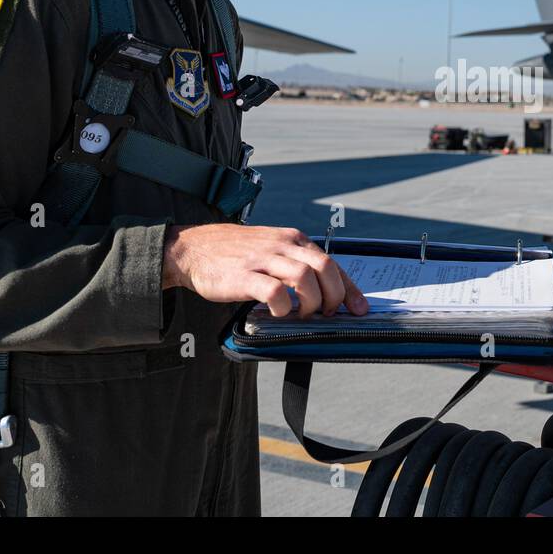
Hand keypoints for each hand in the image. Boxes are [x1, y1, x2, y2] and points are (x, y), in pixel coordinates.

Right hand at [162, 224, 368, 316]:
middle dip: (335, 295)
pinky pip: (273, 291)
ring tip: (303, 314)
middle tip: (328, 314)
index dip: (349, 287)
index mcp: (293, 239)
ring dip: (312, 301)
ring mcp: (263, 259)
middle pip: (325, 267)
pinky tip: (278, 313)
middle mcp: (282, 245)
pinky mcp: (243, 275)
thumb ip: (294, 263)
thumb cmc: (234, 253)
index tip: (359, 308)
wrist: (193, 248)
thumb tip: (322, 289)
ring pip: (305, 276)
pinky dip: (283, 306)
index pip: (331, 262)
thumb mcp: (271, 249)